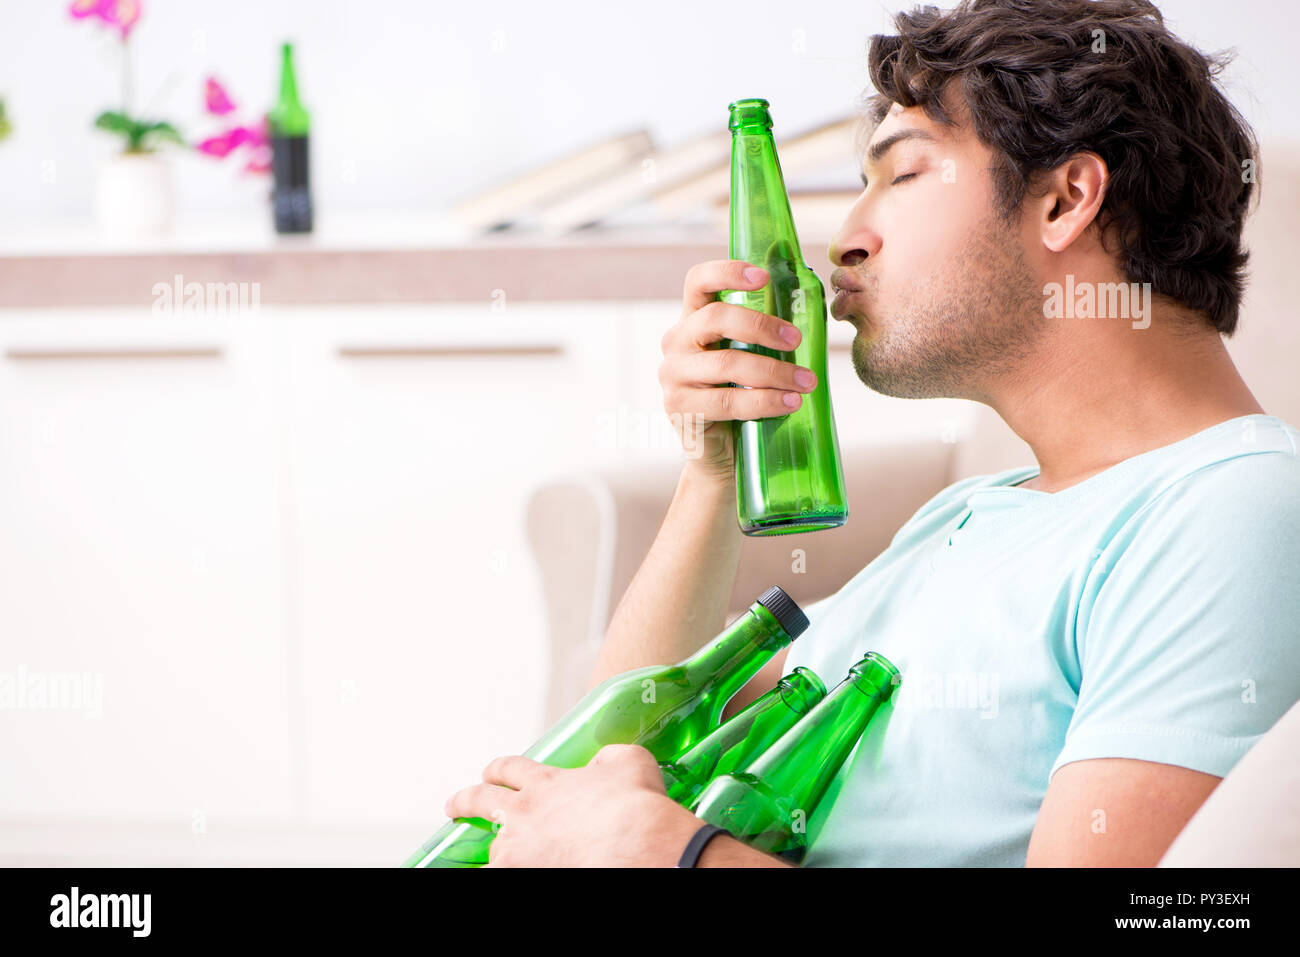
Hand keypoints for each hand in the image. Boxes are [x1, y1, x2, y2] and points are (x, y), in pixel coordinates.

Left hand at [442, 743, 699, 867]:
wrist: (636, 844)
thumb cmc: (636, 805)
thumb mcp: (627, 761)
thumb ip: (608, 759)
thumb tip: (605, 763)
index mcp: (546, 782)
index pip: (510, 769)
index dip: (498, 770)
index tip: (492, 773)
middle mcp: (524, 812)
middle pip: (480, 800)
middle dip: (464, 801)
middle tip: (455, 806)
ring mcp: (520, 849)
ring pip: (492, 847)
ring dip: (492, 848)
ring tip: (487, 856)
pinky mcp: (523, 874)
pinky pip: (494, 874)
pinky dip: (494, 871)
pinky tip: (492, 872)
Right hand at [659, 260, 818, 481]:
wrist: (720, 452)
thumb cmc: (740, 396)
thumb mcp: (747, 357)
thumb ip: (763, 335)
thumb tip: (811, 310)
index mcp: (692, 320)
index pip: (698, 282)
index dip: (727, 272)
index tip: (763, 277)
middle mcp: (675, 342)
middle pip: (715, 318)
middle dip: (762, 326)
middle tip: (797, 340)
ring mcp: (672, 376)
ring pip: (726, 364)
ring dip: (773, 371)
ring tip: (806, 382)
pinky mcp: (679, 409)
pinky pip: (727, 402)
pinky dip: (764, 401)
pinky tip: (789, 403)